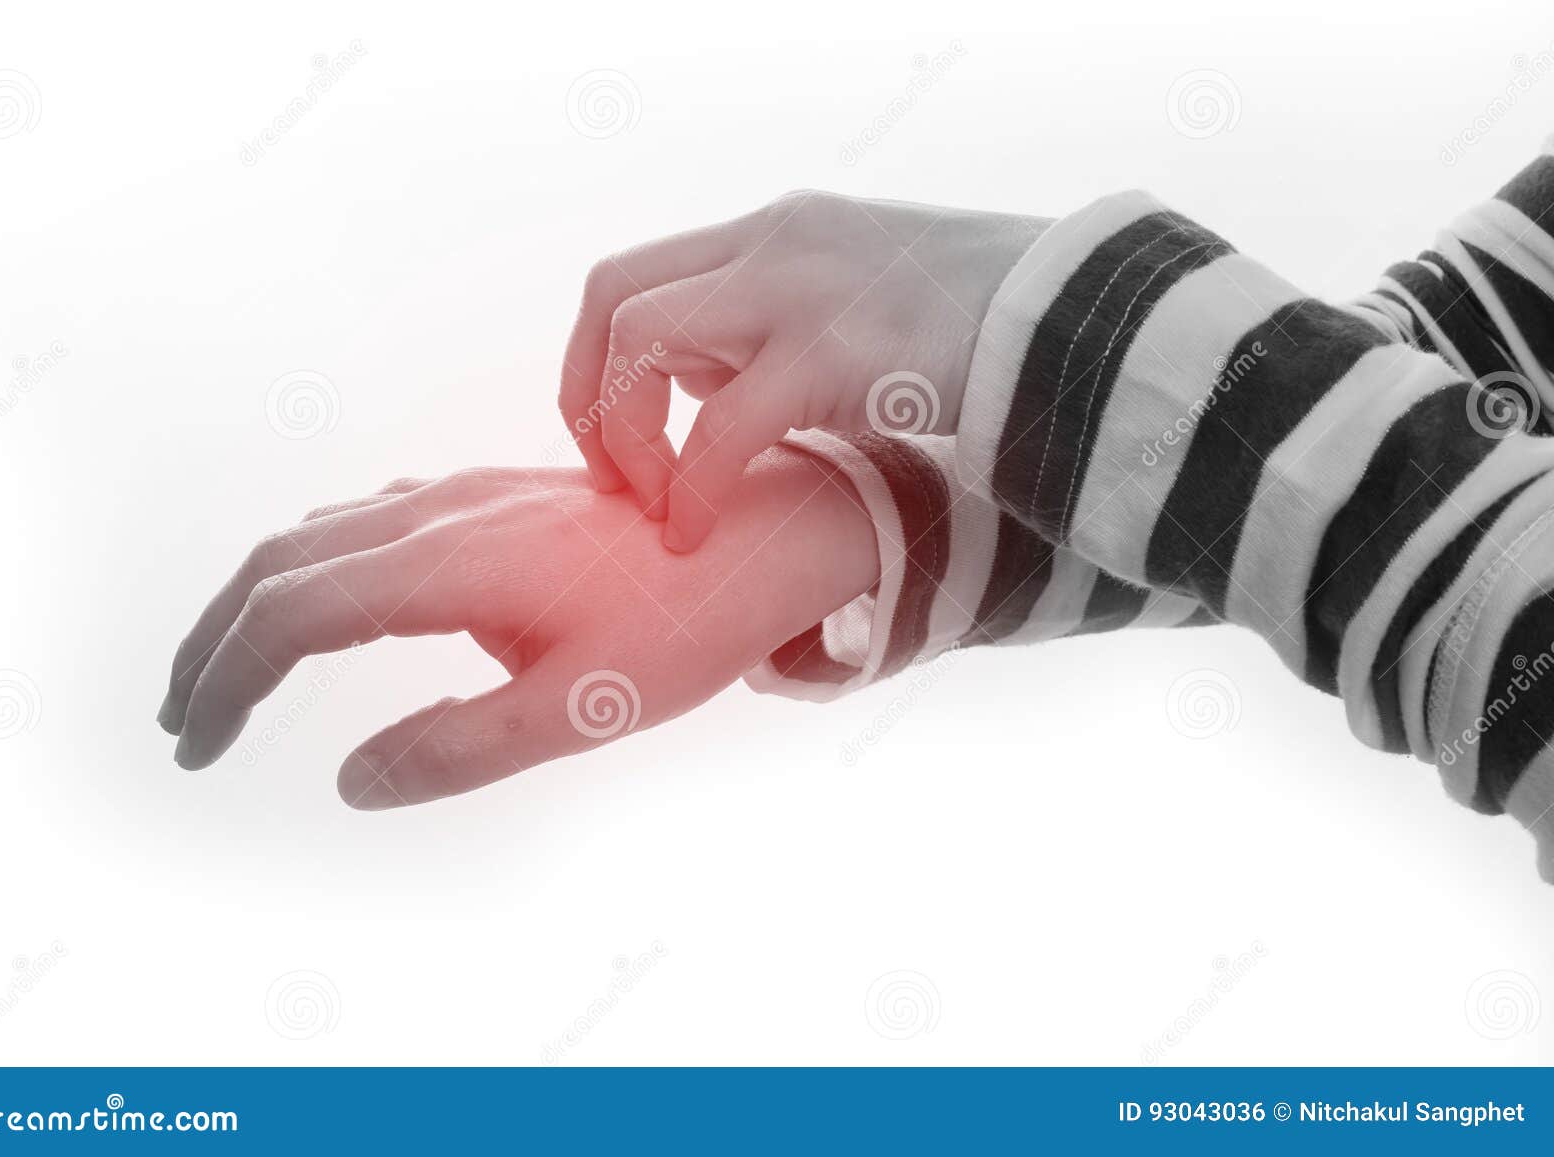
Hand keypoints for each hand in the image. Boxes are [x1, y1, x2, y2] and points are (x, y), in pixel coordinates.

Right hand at [157, 448, 878, 808]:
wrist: (768, 531)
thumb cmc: (691, 622)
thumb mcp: (586, 707)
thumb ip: (464, 747)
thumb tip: (353, 781)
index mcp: (450, 562)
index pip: (289, 615)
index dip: (225, 681)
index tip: (198, 749)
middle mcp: (442, 514)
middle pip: (282, 563)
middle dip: (215, 641)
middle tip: (184, 721)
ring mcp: (465, 496)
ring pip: (321, 535)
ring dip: (260, 601)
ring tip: (231, 670)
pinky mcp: (493, 498)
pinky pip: (372, 519)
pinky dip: (317, 568)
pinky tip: (330, 603)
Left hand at [560, 190, 1050, 549]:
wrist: (1086, 321)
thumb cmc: (985, 338)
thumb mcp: (861, 313)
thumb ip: (781, 335)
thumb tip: (718, 394)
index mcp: (776, 234)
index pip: (634, 277)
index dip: (598, 364)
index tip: (623, 443)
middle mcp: (773, 244)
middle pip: (613, 297)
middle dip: (592, 399)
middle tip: (625, 481)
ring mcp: (800, 286)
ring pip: (640, 340)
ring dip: (628, 436)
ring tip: (664, 508)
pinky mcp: (835, 348)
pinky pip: (721, 423)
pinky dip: (693, 485)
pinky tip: (701, 531)